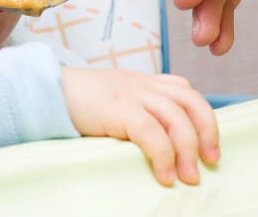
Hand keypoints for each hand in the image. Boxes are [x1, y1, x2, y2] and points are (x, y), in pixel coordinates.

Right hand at [61, 67, 218, 185]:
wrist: (46, 91)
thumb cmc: (78, 104)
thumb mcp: (114, 101)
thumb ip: (137, 113)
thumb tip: (161, 147)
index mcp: (144, 81)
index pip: (186, 91)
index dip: (204, 118)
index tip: (209, 146)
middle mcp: (143, 84)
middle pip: (191, 101)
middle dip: (207, 132)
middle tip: (210, 161)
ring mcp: (132, 93)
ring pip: (176, 117)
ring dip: (188, 149)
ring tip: (189, 176)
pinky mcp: (118, 108)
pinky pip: (151, 132)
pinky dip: (163, 155)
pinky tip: (164, 175)